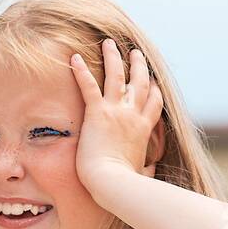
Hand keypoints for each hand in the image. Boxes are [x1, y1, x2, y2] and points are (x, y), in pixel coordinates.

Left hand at [68, 39, 162, 198]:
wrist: (114, 184)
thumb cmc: (126, 185)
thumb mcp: (142, 175)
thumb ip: (147, 170)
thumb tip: (149, 173)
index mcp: (144, 129)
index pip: (154, 103)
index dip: (154, 89)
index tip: (152, 81)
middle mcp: (133, 115)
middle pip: (140, 82)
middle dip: (138, 65)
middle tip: (135, 52)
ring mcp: (116, 111)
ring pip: (116, 75)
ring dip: (113, 57)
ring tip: (108, 43)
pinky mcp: (97, 113)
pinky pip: (88, 86)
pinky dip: (80, 71)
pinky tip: (73, 57)